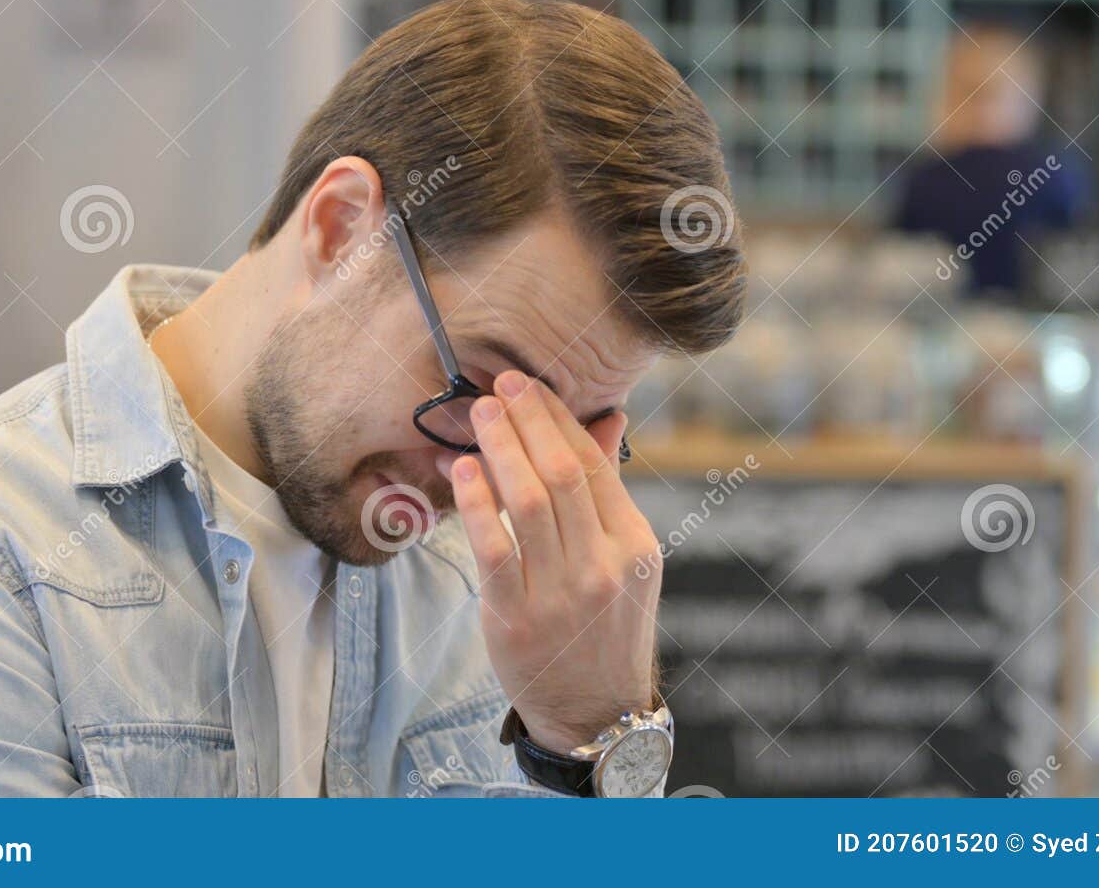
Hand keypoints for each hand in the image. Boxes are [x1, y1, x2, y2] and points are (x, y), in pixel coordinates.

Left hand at [445, 371, 661, 753]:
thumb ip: (607, 489)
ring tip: (478, 415)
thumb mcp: (625, 560)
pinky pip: (494, 549)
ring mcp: (563, 595)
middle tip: (499, 385)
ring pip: (529, 502)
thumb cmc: (605, 627)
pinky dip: (477, 503)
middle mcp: (605, 566)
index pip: (594, 464)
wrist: (596, 712)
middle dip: (528, 421)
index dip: (557, 419)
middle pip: (562, 474)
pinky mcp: (518, 619)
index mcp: (636, 544)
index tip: (528, 386)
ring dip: (500, 449)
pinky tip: (462, 470)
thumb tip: (608, 417)